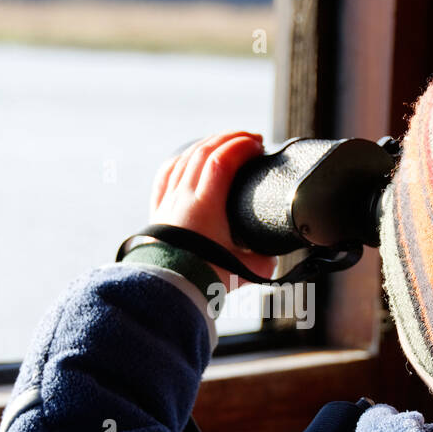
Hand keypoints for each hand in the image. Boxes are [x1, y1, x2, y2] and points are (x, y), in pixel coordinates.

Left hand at [149, 131, 276, 290]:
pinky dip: (181, 159)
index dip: (242, 146)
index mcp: (204, 205)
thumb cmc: (200, 279)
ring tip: (225, 144)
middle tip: (250, 140)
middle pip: (204, 151)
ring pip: (185, 158)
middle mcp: (183, 197)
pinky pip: (167, 174)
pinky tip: (187, 157)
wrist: (166, 292)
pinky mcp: (158, 211)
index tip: (259, 144)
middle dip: (230, 139)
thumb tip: (274, 259)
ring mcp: (168, 201)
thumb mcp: (241, 271)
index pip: (221, 160)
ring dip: (208, 144)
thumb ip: (263, 263)